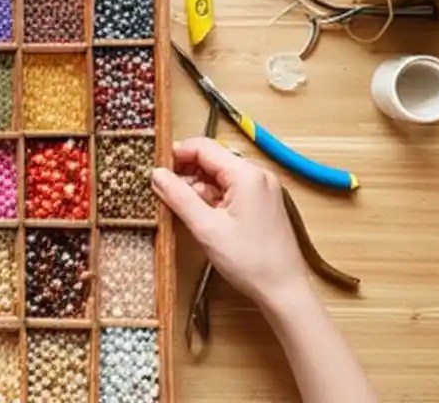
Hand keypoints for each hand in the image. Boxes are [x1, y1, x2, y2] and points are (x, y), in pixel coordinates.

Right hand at [152, 137, 307, 307]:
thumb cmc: (250, 261)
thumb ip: (179, 196)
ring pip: (220, 175)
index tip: (155, 167)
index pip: (204, 147)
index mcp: (246, 174)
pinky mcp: (262, 203)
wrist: (283, 290)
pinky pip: (230, 189)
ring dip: (197, 186)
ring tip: (178, 206)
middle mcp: (257, 175)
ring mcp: (262, 189)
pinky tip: (199, 214)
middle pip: (212, 159)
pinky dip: (212, 197)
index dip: (176, 154)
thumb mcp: (206, 228)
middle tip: (162, 189)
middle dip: (186, 172)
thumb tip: (156, 174)